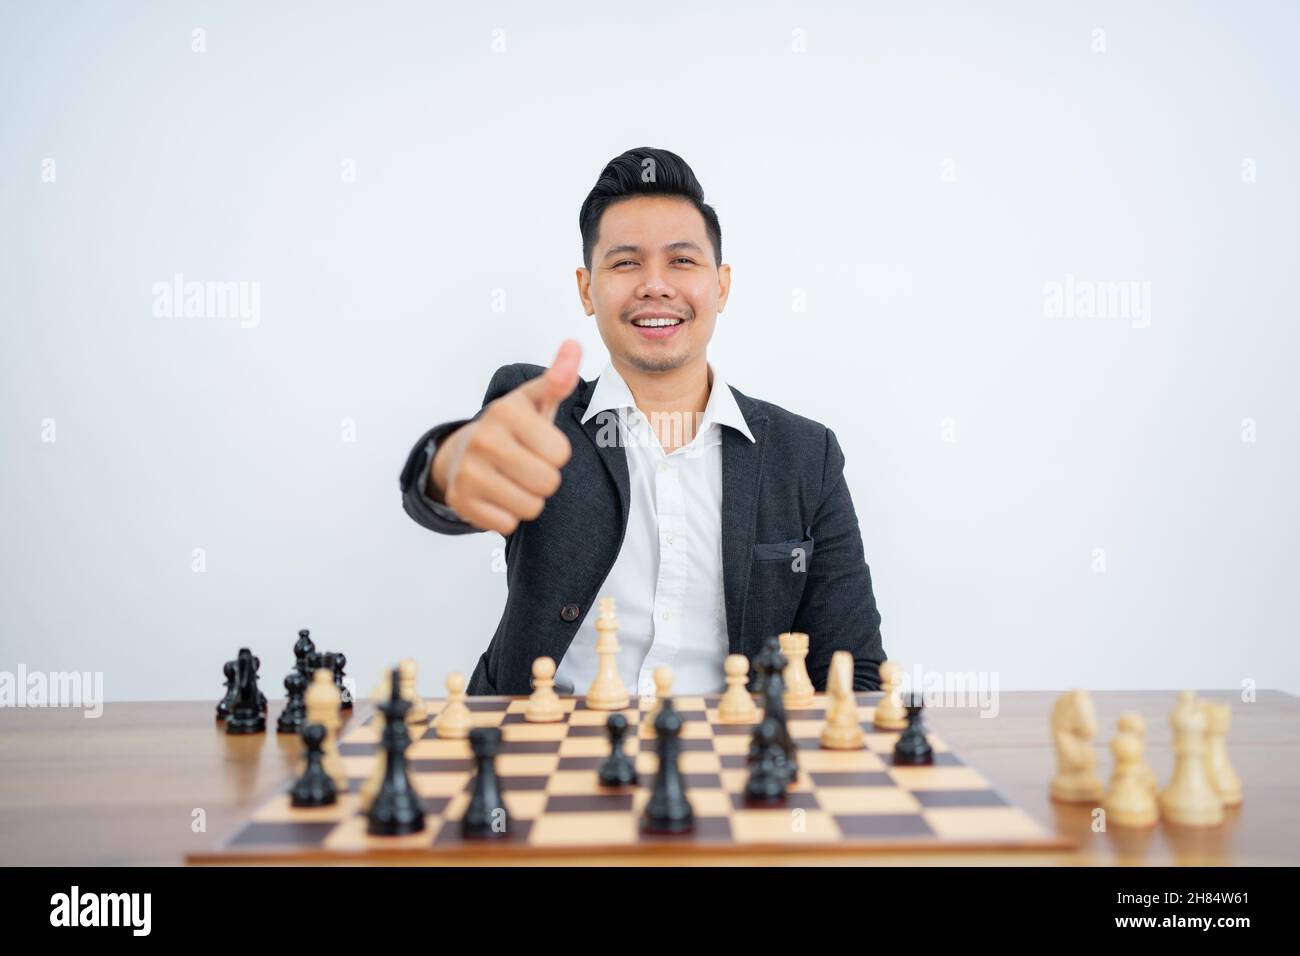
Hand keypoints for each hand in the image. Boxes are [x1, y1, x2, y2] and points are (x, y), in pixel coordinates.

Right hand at [430, 340, 581, 534]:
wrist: (464, 452)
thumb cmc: (513, 428)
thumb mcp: (536, 401)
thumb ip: (559, 378)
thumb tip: (574, 345)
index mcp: (506, 411)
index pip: (561, 454)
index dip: (556, 453)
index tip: (539, 444)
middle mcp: (483, 438)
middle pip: (548, 483)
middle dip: (545, 479)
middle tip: (527, 465)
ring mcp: (468, 472)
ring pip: (530, 507)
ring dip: (529, 499)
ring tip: (514, 479)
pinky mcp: (461, 502)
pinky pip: (508, 524)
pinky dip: (508, 515)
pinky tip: (497, 495)